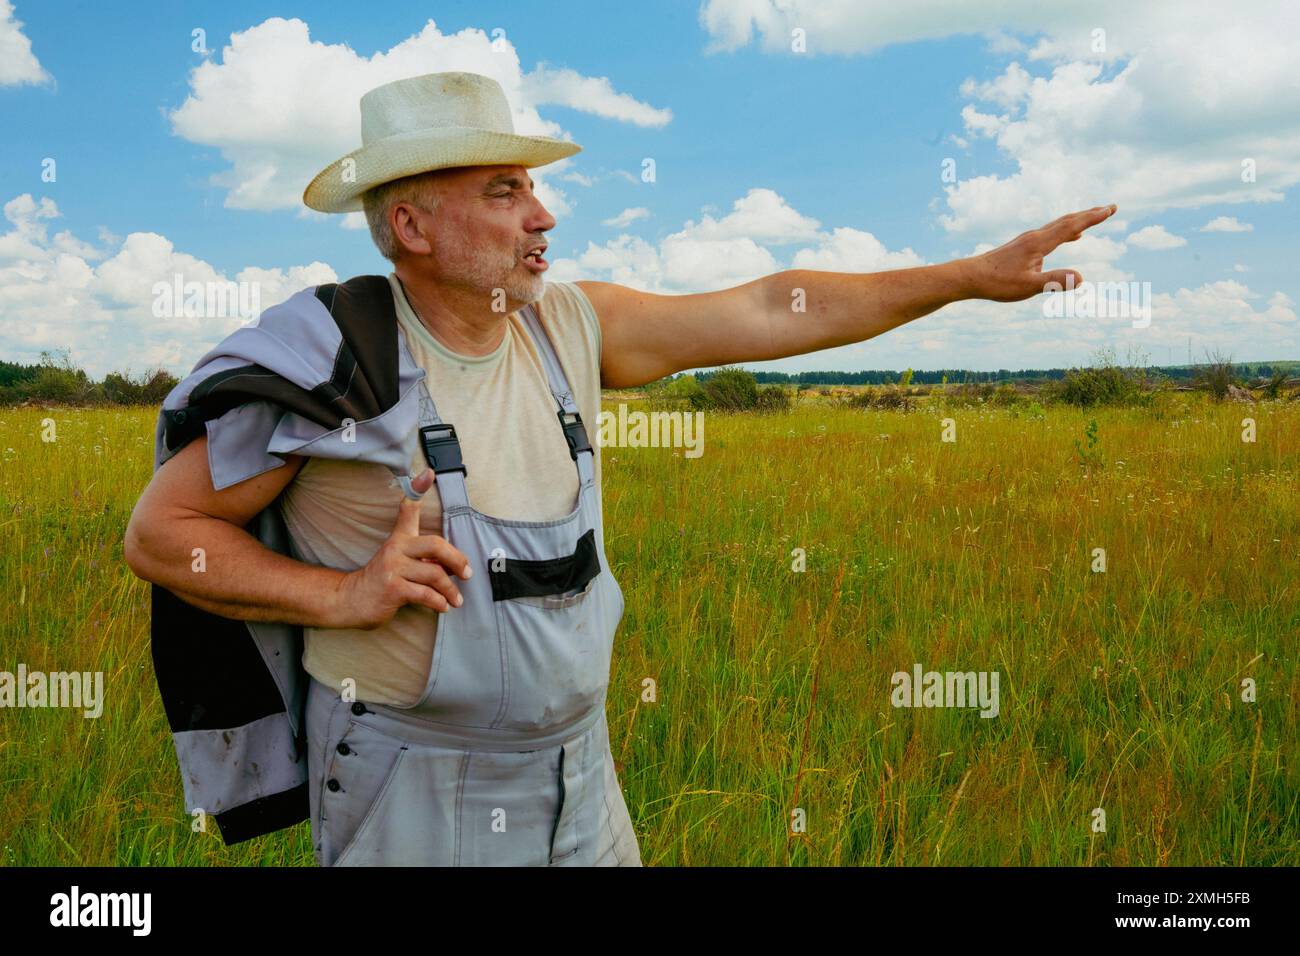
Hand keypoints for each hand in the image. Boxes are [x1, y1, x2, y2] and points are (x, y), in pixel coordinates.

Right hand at [328, 468, 473, 629]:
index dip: (418, 488)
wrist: (352, 599)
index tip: (429, 472)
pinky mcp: (392, 588)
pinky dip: (438, 602)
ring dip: (450, 590)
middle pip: (435, 545)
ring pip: (434, 574)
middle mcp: (396, 548)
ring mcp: (393, 568)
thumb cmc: (384, 579)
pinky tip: (442, 606)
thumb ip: (423, 555)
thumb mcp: (399, 558)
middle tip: (466, 574)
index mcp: (400, 538)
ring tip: (455, 599)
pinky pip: (425, 594)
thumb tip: (454, 564)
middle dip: (457, 560)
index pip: (409, 508)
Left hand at [956, 204, 1117, 302]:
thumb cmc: (996, 283)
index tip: (1111, 209)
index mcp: (1039, 243)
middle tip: (1110, 208)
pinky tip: (1070, 237)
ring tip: (1094, 217)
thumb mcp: (1028, 286)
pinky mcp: (1022, 246)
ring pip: (1058, 226)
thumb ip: (1054, 281)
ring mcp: (1027, 240)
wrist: (969, 277)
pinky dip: (1065, 231)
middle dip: (1090, 215)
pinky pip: (1050, 234)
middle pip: (1067, 221)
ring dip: (1078, 221)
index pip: (1072, 227)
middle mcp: (1034, 237)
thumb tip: (1082, 279)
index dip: (1093, 218)